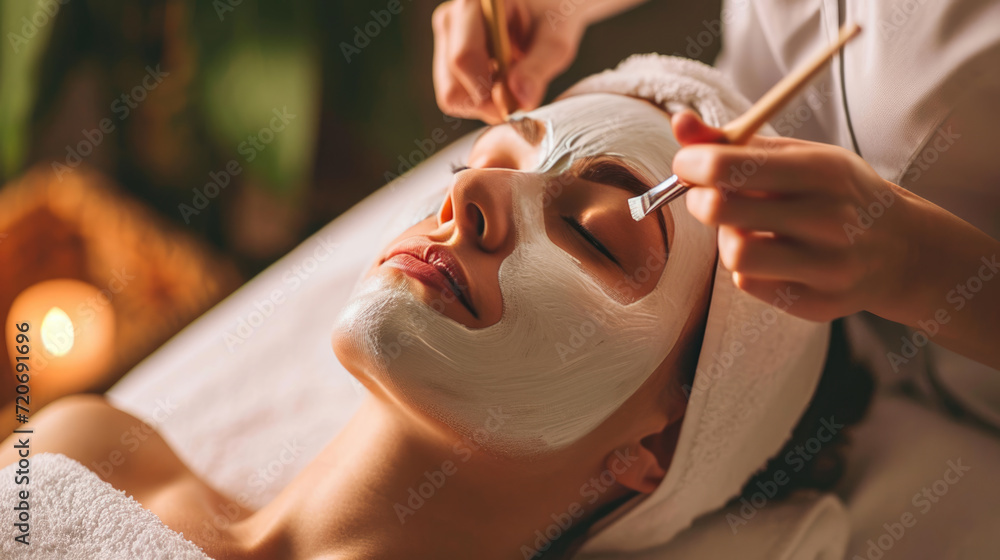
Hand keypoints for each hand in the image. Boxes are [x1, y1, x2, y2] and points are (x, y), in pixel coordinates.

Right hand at [431, 0, 586, 122]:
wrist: (546, 5)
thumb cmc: (552, 11)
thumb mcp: (556, 35)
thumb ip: (540, 66)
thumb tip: (521, 101)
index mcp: (473, 3)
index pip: (464, 58)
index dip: (489, 92)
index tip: (517, 104)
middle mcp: (451, 20)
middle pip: (452, 86)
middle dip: (487, 103)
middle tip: (519, 98)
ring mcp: (447, 40)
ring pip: (451, 95)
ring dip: (484, 102)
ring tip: (511, 83)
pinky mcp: (447, 57)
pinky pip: (456, 95)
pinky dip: (481, 98)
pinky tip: (502, 80)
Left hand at [670, 110, 918, 323]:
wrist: (902, 249)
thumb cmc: (834, 194)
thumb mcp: (798, 156)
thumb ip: (735, 142)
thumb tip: (680, 124)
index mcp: (823, 171)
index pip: (730, 166)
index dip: (693, 164)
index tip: (687, 165)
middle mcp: (829, 219)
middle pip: (721, 210)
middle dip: (698, 200)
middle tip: (704, 196)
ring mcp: (827, 266)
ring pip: (733, 254)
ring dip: (726, 238)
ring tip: (744, 229)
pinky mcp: (817, 303)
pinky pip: (747, 284)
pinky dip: (746, 268)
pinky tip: (770, 256)